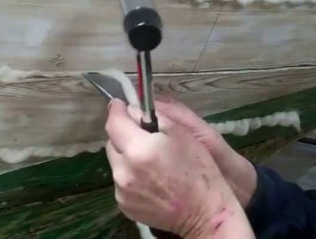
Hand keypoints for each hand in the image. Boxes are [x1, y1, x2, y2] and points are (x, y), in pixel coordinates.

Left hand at [105, 100, 253, 238]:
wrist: (204, 211)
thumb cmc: (198, 168)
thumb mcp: (180, 133)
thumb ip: (152, 117)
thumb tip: (132, 111)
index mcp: (138, 149)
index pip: (114, 122)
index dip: (117, 110)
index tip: (120, 105)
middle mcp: (123, 171)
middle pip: (112, 143)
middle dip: (124, 135)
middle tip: (144, 137)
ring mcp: (122, 190)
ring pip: (116, 163)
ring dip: (127, 157)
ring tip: (150, 161)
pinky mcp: (124, 205)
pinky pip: (121, 182)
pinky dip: (130, 176)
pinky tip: (150, 179)